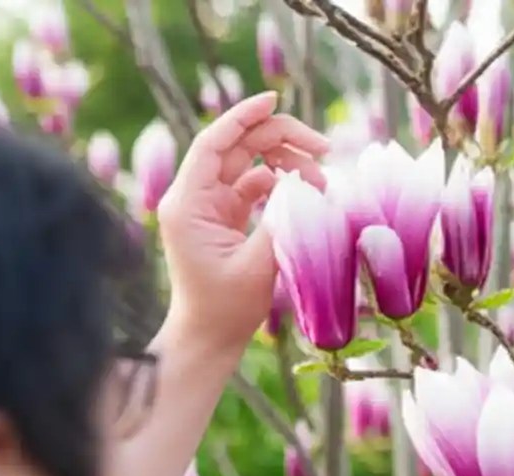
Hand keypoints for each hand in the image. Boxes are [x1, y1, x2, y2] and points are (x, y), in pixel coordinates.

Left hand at [156, 91, 328, 354]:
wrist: (208, 340)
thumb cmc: (225, 308)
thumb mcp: (257, 265)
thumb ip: (281, 221)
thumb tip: (307, 186)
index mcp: (188, 203)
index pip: (213, 142)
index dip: (243, 115)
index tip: (274, 98)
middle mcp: (195, 198)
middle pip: (238, 147)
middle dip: (281, 138)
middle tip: (325, 147)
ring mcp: (210, 207)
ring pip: (251, 164)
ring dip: (288, 162)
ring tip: (322, 180)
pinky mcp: (225, 219)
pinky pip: (255, 186)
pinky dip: (283, 184)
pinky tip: (308, 193)